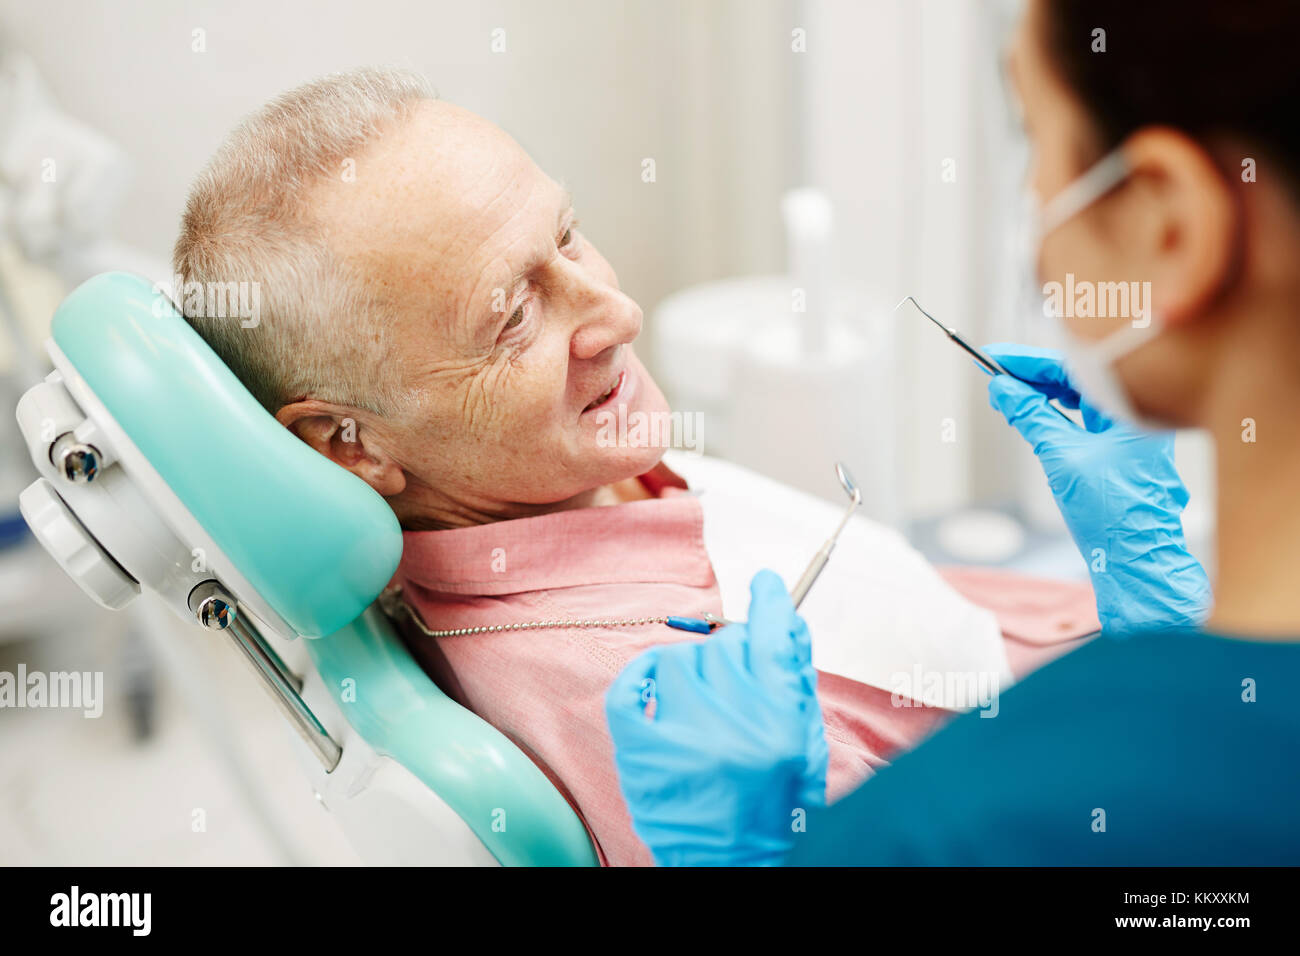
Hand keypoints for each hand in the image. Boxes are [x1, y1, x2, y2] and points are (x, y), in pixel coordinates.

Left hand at [604, 569, 828, 865]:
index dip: (772, 603)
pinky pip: (630, 689)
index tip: (768, 584)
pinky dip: (641, 676)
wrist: (736, 865)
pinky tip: (654, 680)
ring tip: (703, 705)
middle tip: (737, 685)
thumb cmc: (776, 806)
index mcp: (780, 726)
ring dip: (692, 672)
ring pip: (679, 661)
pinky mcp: (641, 755)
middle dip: (734, 657)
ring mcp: (682, 742)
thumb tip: (785, 619)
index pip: (773, 640)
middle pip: (726, 647)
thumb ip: (795, 679)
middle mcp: (731, 730)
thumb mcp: (804, 743)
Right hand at [983, 343, 1210, 635]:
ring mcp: (1134, 432)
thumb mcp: (1060, 457)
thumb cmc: (1110, 513)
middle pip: (1080, 378)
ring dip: (1044, 394)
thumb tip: (1002, 389)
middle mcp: (1138, 414)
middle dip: (1035, 376)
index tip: (995, 358)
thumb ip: (1031, 416)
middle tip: (995, 376)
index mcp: (1132, 407)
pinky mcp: (1125, 450)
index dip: (1030, 362)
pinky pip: (1089, 418)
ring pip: (1083, 398)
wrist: (1136, 560)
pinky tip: (1036, 415)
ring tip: (1009, 396)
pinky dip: (1060, 414)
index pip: (1075, 367)